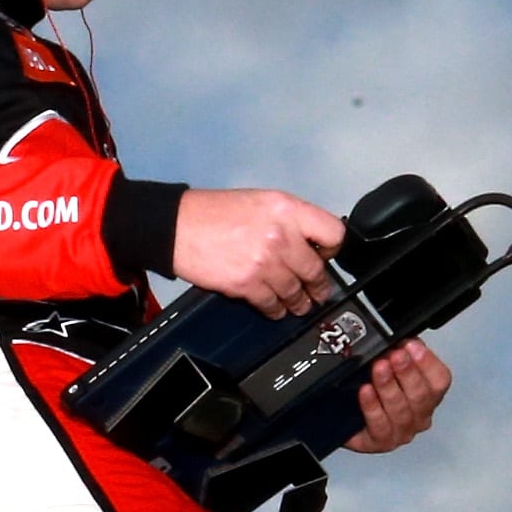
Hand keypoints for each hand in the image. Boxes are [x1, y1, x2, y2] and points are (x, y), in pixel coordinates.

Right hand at [170, 187, 340, 317]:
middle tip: (319, 292)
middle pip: (316, 270)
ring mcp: (265, 263)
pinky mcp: (247, 284)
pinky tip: (276, 309)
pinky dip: (276, 310)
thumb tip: (310, 245)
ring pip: (296, 291)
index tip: (325, 256)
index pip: (333, 234)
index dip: (332, 249)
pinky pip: (272, 304)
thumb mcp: (263, 202)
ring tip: (300, 305)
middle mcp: (282, 236)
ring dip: (299, 302)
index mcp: (288, 210)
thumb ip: (290, 220)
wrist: (177, 226)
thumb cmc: (217, 212)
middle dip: (319, 285)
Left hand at [343, 337, 448, 452]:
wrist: (343, 418)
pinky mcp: (381, 442)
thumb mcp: (386, 366)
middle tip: (394, 356)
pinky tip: (365, 391)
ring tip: (378, 369)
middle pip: (422, 395)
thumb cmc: (369, 393)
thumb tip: (402, 337)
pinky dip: (373, 406)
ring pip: (401, 410)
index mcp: (427, 395)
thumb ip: (399, 352)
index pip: (440, 380)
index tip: (412, 346)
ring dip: (389, 386)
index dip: (428, 362)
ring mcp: (402, 431)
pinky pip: (380, 425)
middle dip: (408, 372)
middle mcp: (419, 415)